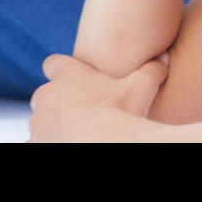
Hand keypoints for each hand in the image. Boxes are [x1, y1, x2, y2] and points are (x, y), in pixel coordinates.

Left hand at [27, 51, 168, 141]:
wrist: (108, 142)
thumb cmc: (123, 113)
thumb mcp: (142, 87)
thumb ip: (152, 70)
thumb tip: (165, 57)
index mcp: (66, 76)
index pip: (53, 64)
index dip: (62, 72)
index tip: (74, 81)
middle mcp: (46, 97)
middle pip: (44, 97)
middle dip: (58, 106)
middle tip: (82, 118)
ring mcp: (38, 124)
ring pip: (42, 125)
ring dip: (55, 130)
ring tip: (79, 137)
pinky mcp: (35, 144)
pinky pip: (40, 144)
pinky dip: (53, 144)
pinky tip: (75, 144)